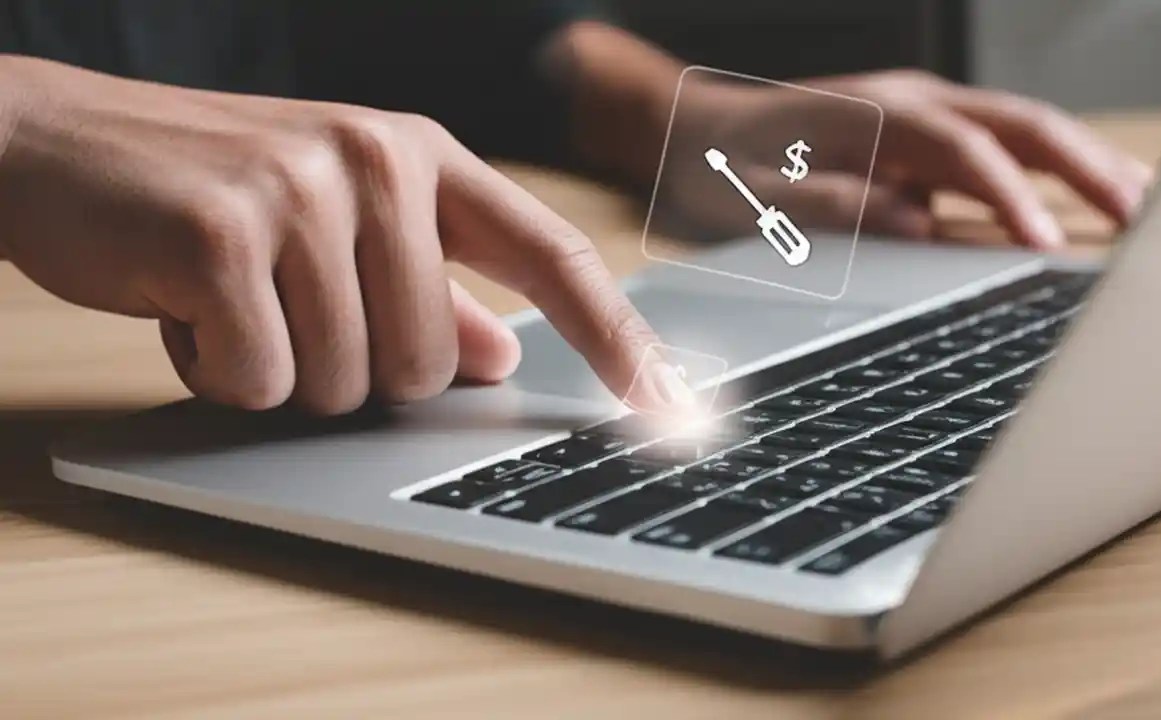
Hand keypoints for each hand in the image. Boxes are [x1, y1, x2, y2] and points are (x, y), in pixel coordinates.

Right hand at [0, 56, 670, 414]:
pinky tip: (186, 306)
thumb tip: (503, 352)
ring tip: (230, 297)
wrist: (54, 142)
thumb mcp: (335, 227)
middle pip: (427, 361)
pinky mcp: (224, 232)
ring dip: (281, 368)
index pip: (549, 254)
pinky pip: (261, 379)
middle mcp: (374, 160)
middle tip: (282, 307)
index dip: (614, 335)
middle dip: (352, 368)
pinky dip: (218, 370)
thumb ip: (432, 291)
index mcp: (418, 156)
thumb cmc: (207, 191)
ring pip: (347, 380)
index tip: (663, 398)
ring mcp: (301, 189)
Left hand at [665, 69, 1151, 249]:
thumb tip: (915, 222)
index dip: (1011, 195)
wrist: (684, 128)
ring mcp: (920, 113)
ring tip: (1143, 208)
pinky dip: (1054, 169)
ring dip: (1086, 162)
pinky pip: (1003, 146)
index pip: (963, 151)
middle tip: (1142, 220)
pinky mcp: (922, 134)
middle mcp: (907, 103)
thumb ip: (829, 206)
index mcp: (870, 116)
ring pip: (1024, 128)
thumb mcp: (751, 196)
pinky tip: (1085, 199)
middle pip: (1020, 124)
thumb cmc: (714, 166)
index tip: (1045, 244)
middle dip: (1085, 168)